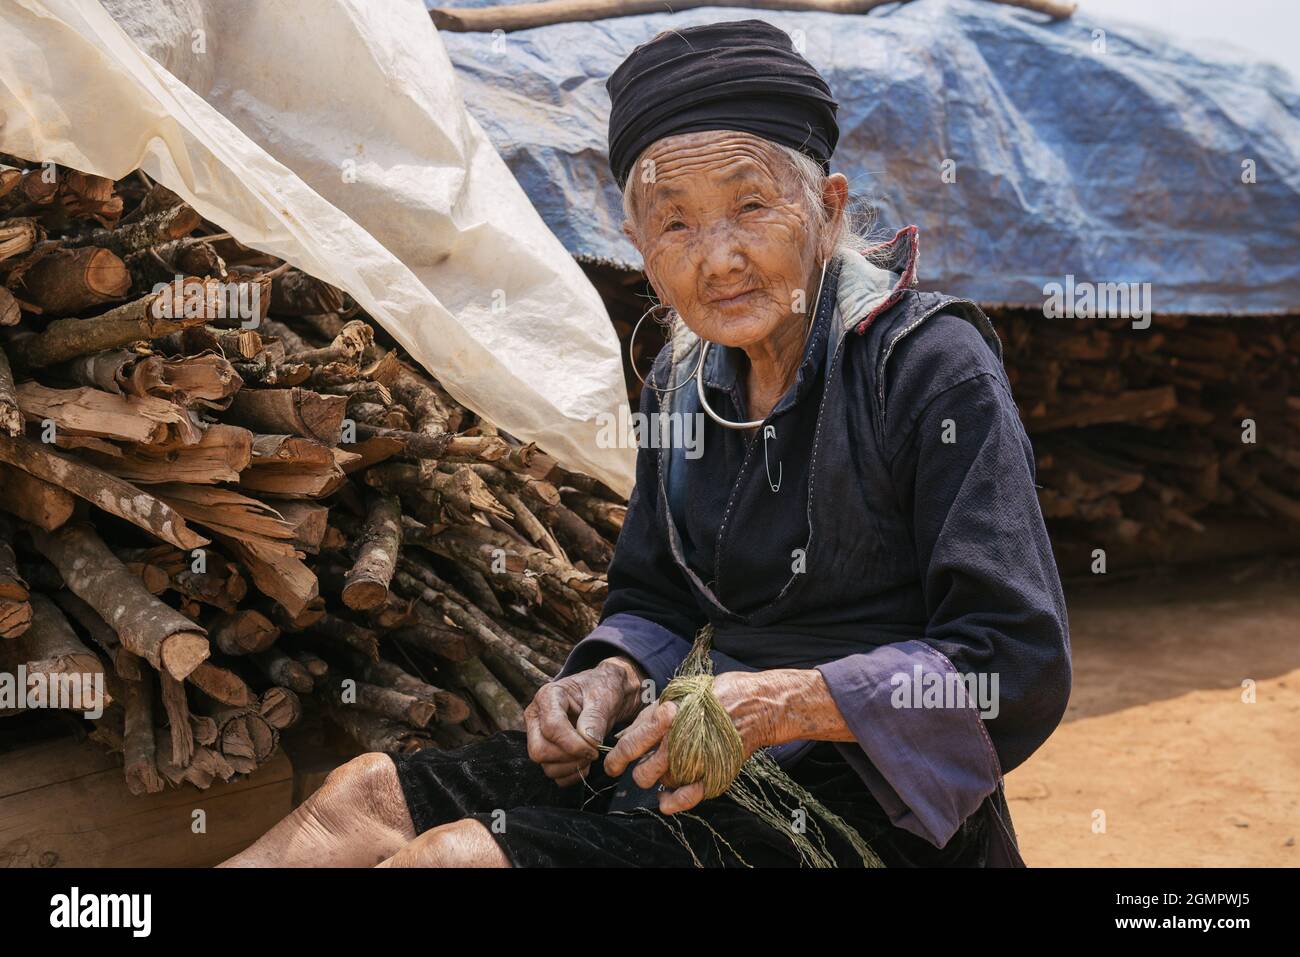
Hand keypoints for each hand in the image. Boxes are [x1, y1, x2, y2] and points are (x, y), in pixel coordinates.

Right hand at [523, 656, 644, 786]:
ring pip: (546, 765)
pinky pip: (554, 775)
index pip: (551, 728)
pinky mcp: (547, 750)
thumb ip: (595, 717)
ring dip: (572, 767)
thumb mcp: (603, 697)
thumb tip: (588, 740)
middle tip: (592, 752)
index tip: (595, 746)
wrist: (607, 692)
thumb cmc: (603, 689)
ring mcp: (539, 735)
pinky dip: (571, 775)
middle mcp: (537, 717)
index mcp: (547, 696)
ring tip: (591, 755)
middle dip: (569, 757)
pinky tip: (585, 763)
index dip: (574, 744)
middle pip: (540, 750)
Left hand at [603, 670, 780, 813]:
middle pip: (645, 771)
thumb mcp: (681, 693)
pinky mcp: (716, 772)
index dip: (618, 758)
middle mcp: (679, 740)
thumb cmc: (717, 694)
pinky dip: (675, 802)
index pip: (632, 743)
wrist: (758, 703)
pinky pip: (690, 795)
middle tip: (634, 773)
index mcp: (668, 717)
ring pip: (666, 782)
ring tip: (662, 775)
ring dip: (660, 782)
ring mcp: (699, 759)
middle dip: (636, 774)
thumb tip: (630, 731)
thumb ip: (655, 713)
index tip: (612, 766)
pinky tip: (665, 803)